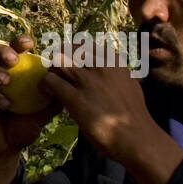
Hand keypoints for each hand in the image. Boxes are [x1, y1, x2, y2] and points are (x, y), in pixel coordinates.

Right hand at [0, 35, 61, 183]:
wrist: (6, 147)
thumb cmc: (25, 125)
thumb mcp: (42, 113)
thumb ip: (53, 98)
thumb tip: (68, 82)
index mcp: (12, 71)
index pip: (15, 50)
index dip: (20, 42)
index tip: (31, 43)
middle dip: (3, 50)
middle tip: (13, 59)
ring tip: (7, 80)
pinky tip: (5, 104)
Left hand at [43, 49, 182, 183]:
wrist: (138, 139)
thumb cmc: (135, 116)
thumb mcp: (130, 84)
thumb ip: (118, 73)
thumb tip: (114, 69)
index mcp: (114, 61)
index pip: (86, 44)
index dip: (74, 51)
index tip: (71, 62)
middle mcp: (100, 66)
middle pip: (70, 48)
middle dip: (60, 56)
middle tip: (57, 70)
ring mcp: (88, 81)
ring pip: (58, 60)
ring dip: (52, 69)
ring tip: (52, 80)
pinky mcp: (75, 99)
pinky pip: (50, 81)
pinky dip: (45, 84)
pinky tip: (47, 93)